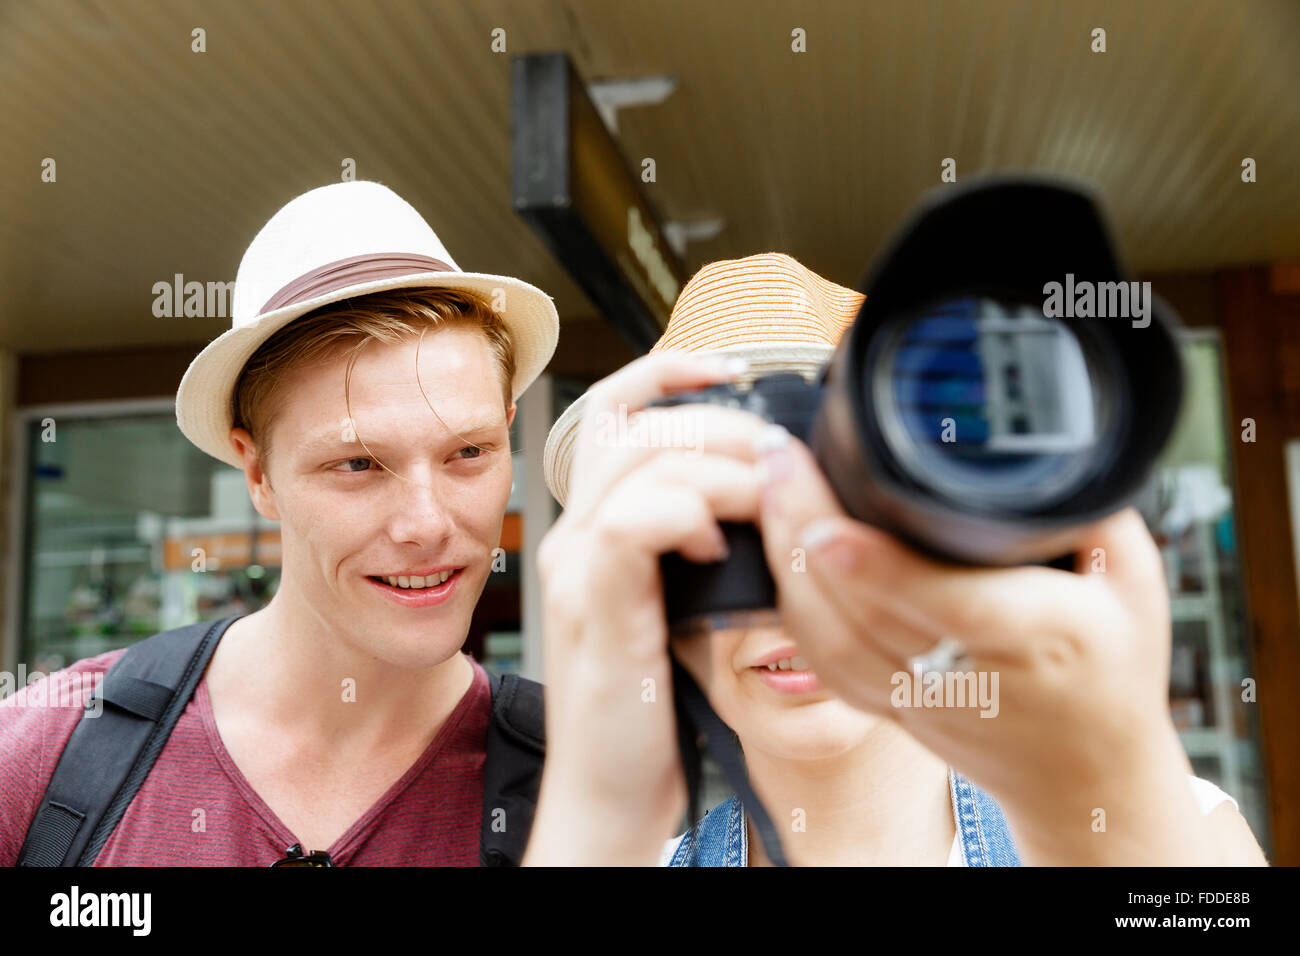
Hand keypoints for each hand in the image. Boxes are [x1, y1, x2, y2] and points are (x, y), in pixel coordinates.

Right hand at [523, 353, 768, 864]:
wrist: (608, 796)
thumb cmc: (649, 713)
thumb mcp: (681, 611)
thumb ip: (703, 552)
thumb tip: (769, 502)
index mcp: (593, 532)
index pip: (614, 416)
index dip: (667, 374)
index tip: (729, 372)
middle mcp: (572, 537)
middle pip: (637, 428)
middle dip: (719, 426)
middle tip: (773, 462)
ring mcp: (577, 568)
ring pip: (641, 464)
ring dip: (719, 471)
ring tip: (761, 505)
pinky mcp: (594, 604)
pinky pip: (634, 520)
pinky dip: (686, 516)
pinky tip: (714, 548)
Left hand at [752, 425, 1260, 864]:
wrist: (1087, 775)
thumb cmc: (1114, 668)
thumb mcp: (1133, 579)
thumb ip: (1091, 512)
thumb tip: (1049, 442)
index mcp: (1037, 634)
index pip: (941, 601)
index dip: (874, 565)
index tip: (825, 522)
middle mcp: (968, 671)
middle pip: (863, 609)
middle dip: (804, 530)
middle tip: (775, 458)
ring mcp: (919, 697)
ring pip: (829, 640)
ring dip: (786, 564)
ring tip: (768, 488)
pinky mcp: (888, 707)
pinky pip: (821, 663)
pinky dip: (788, 607)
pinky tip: (775, 552)